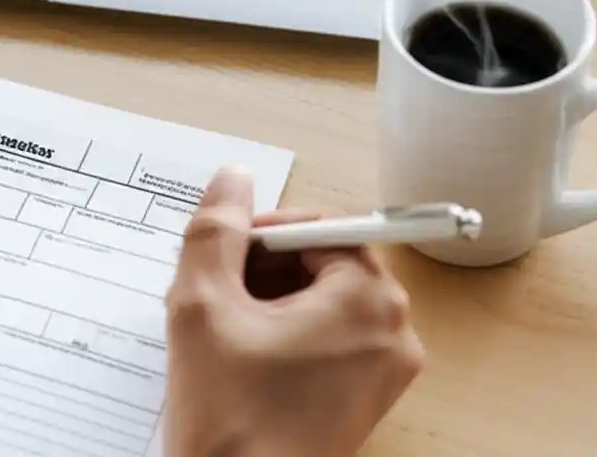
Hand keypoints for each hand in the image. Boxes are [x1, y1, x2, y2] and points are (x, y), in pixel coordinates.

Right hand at [164, 168, 423, 456]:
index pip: (318, 227)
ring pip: (322, 300)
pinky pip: (329, 339)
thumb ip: (215, 231)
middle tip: (214, 295)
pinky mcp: (366, 398)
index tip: (220, 256)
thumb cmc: (230, 417)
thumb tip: (231, 178)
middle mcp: (393, 330)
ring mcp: (384, 369)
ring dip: (269, 301)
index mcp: (368, 299)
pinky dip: (285, 335)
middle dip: (262, 269)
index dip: (261, 233)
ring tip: (224, 331)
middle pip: (324, 262)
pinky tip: (243, 357)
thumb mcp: (203, 305)